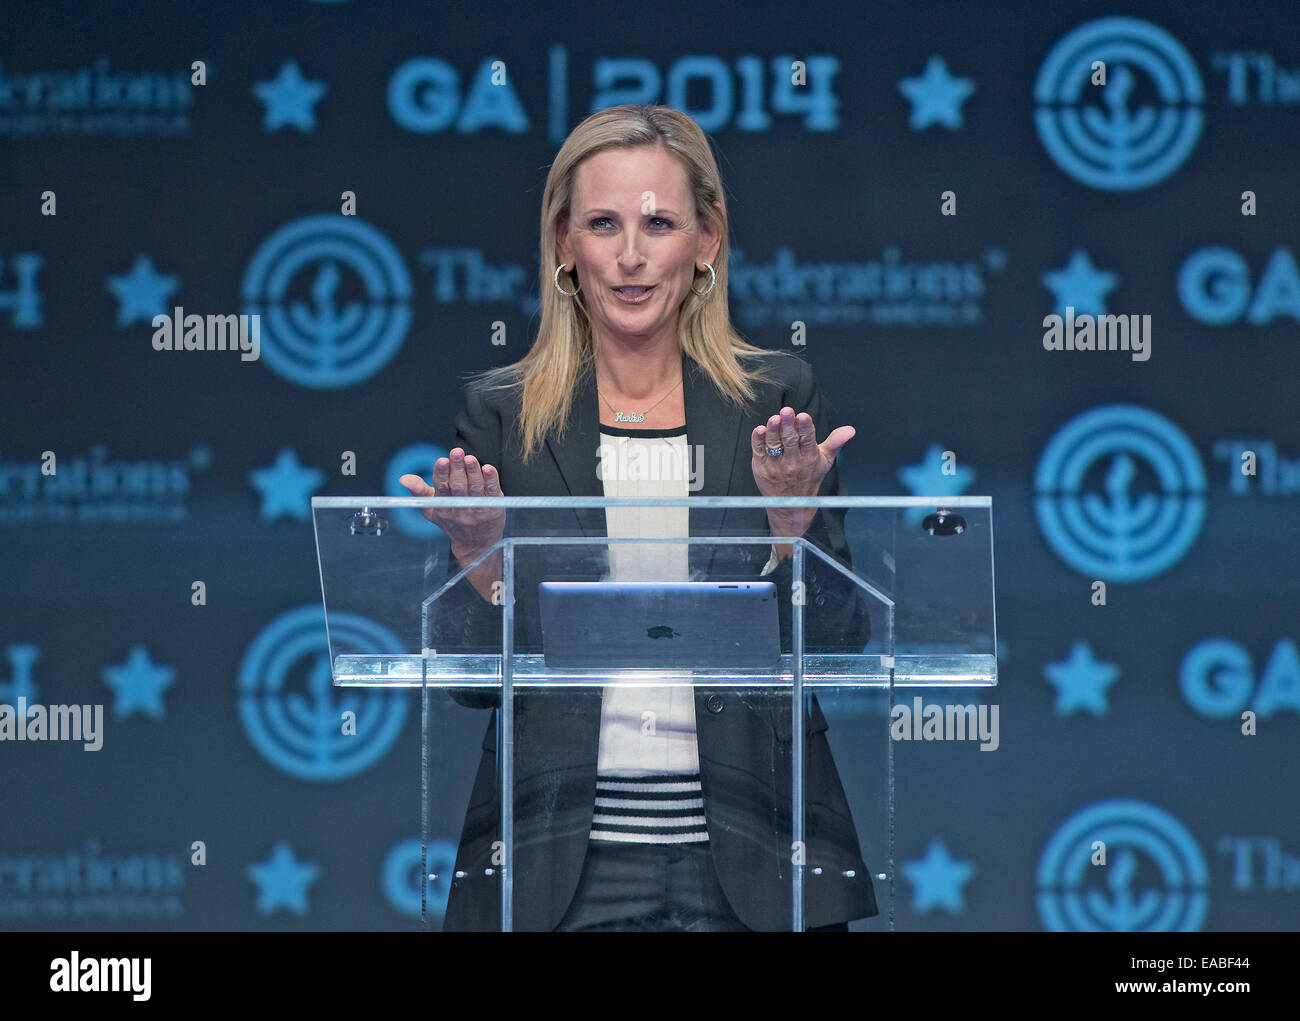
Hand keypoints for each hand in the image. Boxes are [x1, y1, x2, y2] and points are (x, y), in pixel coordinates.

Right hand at [399, 448, 505, 560]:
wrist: (476, 543)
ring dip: (473, 471)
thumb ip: (418, 491)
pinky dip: (491, 479)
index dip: (442, 474)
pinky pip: (493, 491)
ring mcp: (478, 507)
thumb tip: (403, 478)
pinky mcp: (494, 507)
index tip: (442, 460)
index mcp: (444, 506)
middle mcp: (461, 507)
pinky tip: (488, 469)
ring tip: (470, 458)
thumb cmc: (452, 521)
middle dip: (457, 468)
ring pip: (475, 487)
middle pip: (458, 485)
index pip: (441, 488)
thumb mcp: (431, 509)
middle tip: (457, 452)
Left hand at [751, 406, 854, 538]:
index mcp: (809, 457)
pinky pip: (759, 451)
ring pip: (774, 444)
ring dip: (773, 431)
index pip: (807, 440)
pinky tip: (759, 430)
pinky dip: (758, 440)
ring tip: (774, 419)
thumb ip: (836, 442)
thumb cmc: (809, 478)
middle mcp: (792, 462)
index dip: (805, 428)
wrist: (791, 505)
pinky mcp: (761, 466)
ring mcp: (775, 465)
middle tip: (786, 410)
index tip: (803, 416)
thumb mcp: (825, 461)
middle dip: (788, 424)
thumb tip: (851, 429)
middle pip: (790, 440)